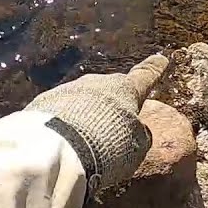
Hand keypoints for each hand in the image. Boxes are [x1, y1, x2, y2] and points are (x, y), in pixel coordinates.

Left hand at [25, 54, 168, 192]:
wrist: (58, 148)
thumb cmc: (108, 146)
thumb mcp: (136, 147)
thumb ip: (138, 134)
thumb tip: (136, 129)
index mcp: (127, 89)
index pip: (145, 75)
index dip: (154, 68)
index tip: (161, 58)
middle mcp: (99, 82)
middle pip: (111, 88)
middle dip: (113, 100)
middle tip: (112, 121)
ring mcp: (70, 89)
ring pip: (84, 98)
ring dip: (86, 113)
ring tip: (83, 139)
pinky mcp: (46, 100)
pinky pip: (62, 109)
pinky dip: (66, 120)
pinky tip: (63, 139)